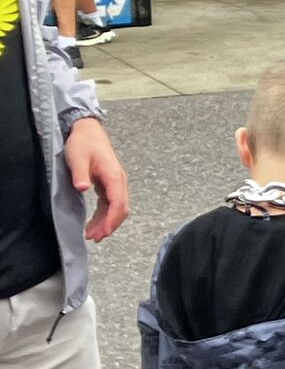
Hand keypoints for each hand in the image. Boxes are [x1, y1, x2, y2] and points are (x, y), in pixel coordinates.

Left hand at [63, 116, 127, 241]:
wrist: (88, 130)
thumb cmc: (84, 142)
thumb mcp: (78, 157)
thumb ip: (81, 173)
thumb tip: (83, 188)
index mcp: (114, 176)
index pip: (118, 203)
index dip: (111, 220)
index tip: (102, 232)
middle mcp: (119, 182)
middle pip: (121, 209)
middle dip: (110, 225)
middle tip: (95, 238)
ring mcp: (115, 183)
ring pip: (116, 208)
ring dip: (107, 222)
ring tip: (92, 235)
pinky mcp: (109, 184)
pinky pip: (110, 204)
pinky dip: (104, 215)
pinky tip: (95, 223)